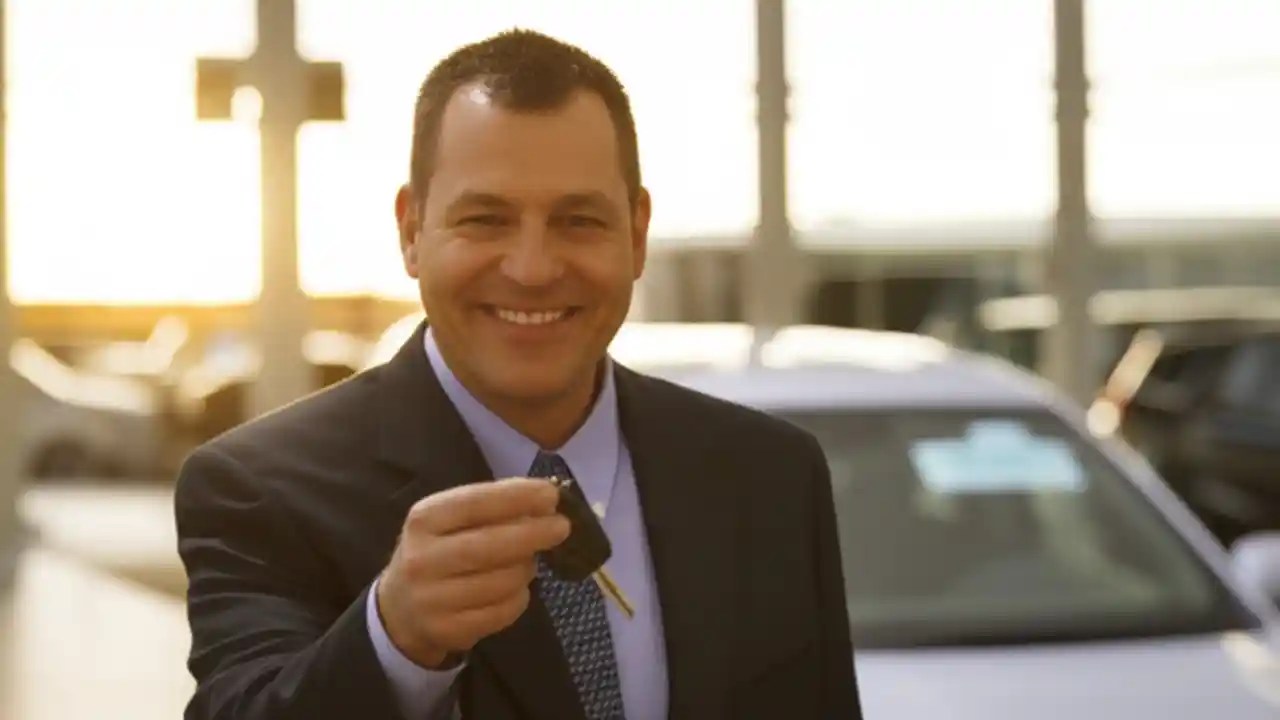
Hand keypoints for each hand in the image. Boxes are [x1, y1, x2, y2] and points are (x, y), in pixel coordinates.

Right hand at [376, 477, 569, 667]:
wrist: (400, 608)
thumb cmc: (437, 551)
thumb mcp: (449, 521)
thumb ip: (491, 508)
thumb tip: (545, 500)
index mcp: (424, 519)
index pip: (474, 503)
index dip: (516, 498)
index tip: (550, 495)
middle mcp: (423, 558)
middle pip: (490, 546)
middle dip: (534, 534)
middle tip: (563, 527)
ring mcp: (433, 599)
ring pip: (502, 581)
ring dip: (527, 569)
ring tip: (529, 562)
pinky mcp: (448, 630)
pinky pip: (502, 611)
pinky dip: (520, 597)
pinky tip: (516, 589)